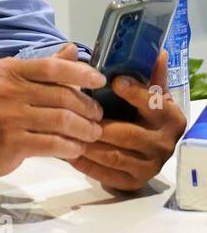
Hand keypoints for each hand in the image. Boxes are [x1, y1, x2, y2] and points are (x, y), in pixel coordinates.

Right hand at [0, 43, 106, 176]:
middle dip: (88, 107)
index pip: (51, 67)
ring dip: (85, 129)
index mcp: (8, 71)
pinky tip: (76, 147)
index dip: (81, 72)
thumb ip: (44, 68)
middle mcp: (6, 91)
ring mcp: (7, 117)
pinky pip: (54, 144)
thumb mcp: (13, 82)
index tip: (100, 81)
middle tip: (97, 116)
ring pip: (63, 121)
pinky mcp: (11, 143)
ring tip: (92, 133)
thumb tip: (73, 49)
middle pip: (62, 96)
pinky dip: (72, 147)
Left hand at [68, 49, 186, 191]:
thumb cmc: (137, 111)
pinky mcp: (134, 182)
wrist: (142, 147)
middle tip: (70, 112)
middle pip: (126, 134)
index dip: (135, 93)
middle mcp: (164, 144)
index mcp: (170, 117)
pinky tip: (66, 151)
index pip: (154, 104)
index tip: (115, 82)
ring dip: (85, 143)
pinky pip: (106, 174)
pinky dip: (84, 163)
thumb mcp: (145, 92)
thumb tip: (157, 51)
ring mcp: (150, 166)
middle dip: (96, 123)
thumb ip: (147, 73)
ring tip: (61, 131)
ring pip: (113, 155)